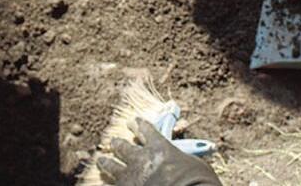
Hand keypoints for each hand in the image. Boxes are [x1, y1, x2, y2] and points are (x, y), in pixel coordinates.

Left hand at [96, 119, 220, 185]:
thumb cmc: (198, 182)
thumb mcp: (194, 164)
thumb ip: (182, 157)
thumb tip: (180, 160)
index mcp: (159, 148)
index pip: (145, 129)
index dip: (137, 124)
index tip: (132, 121)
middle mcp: (141, 159)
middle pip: (122, 146)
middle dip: (117, 143)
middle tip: (114, 141)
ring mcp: (130, 177)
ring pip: (111, 165)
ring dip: (106, 162)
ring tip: (102, 160)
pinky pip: (110, 184)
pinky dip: (108, 182)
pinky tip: (105, 181)